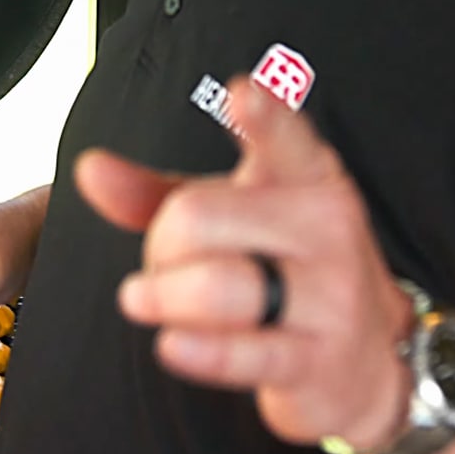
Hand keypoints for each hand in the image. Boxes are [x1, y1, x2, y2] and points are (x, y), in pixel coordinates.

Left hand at [74, 77, 412, 450]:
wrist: (363, 359)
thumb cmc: (284, 265)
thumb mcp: (232, 212)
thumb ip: (158, 191)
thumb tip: (91, 169)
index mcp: (307, 173)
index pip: (286, 138)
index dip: (264, 116)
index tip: (242, 93)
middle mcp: (326, 224)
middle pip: (196, 217)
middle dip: (160, 245)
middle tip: (167, 262)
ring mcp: (329, 293)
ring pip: (214, 285)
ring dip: (163, 298)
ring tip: (156, 301)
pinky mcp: (318, 358)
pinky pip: (240, 353)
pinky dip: (194, 349)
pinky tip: (173, 342)